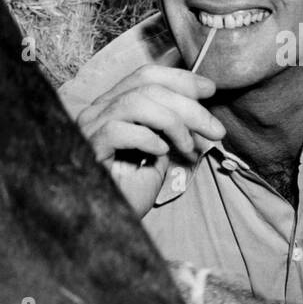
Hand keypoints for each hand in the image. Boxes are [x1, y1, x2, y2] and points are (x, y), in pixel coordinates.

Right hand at [65, 64, 226, 217]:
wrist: (107, 228)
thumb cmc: (131, 193)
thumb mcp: (160, 153)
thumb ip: (172, 129)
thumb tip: (201, 113)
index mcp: (113, 106)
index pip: (145, 75)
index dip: (181, 79)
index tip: (210, 89)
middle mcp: (97, 111)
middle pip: (146, 86)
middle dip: (189, 106)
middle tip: (215, 130)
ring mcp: (89, 128)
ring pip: (136, 102)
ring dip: (174, 123)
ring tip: (189, 148)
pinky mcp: (86, 147)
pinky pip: (119, 129)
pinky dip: (147, 138)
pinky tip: (160, 154)